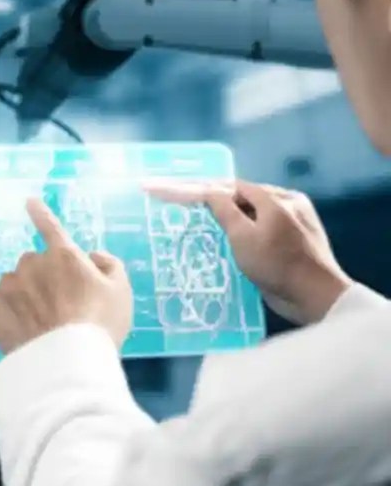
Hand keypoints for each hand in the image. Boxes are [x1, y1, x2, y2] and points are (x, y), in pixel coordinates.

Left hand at [0, 198, 133, 354]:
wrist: (66, 362)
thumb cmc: (100, 324)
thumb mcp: (120, 291)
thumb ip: (108, 265)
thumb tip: (92, 256)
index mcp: (63, 256)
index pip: (50, 227)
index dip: (40, 213)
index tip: (29, 201)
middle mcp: (31, 264)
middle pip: (34, 264)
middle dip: (43, 278)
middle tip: (59, 306)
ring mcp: (8, 287)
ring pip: (14, 285)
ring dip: (24, 296)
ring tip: (41, 323)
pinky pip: (0, 307)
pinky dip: (9, 316)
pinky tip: (24, 332)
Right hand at [144, 179, 350, 324]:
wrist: (317, 299)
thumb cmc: (278, 266)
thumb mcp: (244, 236)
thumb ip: (225, 210)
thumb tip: (209, 191)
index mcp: (278, 199)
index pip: (229, 186)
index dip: (198, 188)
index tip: (168, 190)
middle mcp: (289, 205)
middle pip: (242, 197)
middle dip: (213, 201)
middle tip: (181, 206)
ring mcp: (295, 224)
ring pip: (253, 214)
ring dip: (229, 218)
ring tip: (202, 224)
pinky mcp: (295, 244)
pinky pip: (263, 229)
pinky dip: (244, 232)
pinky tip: (231, 241)